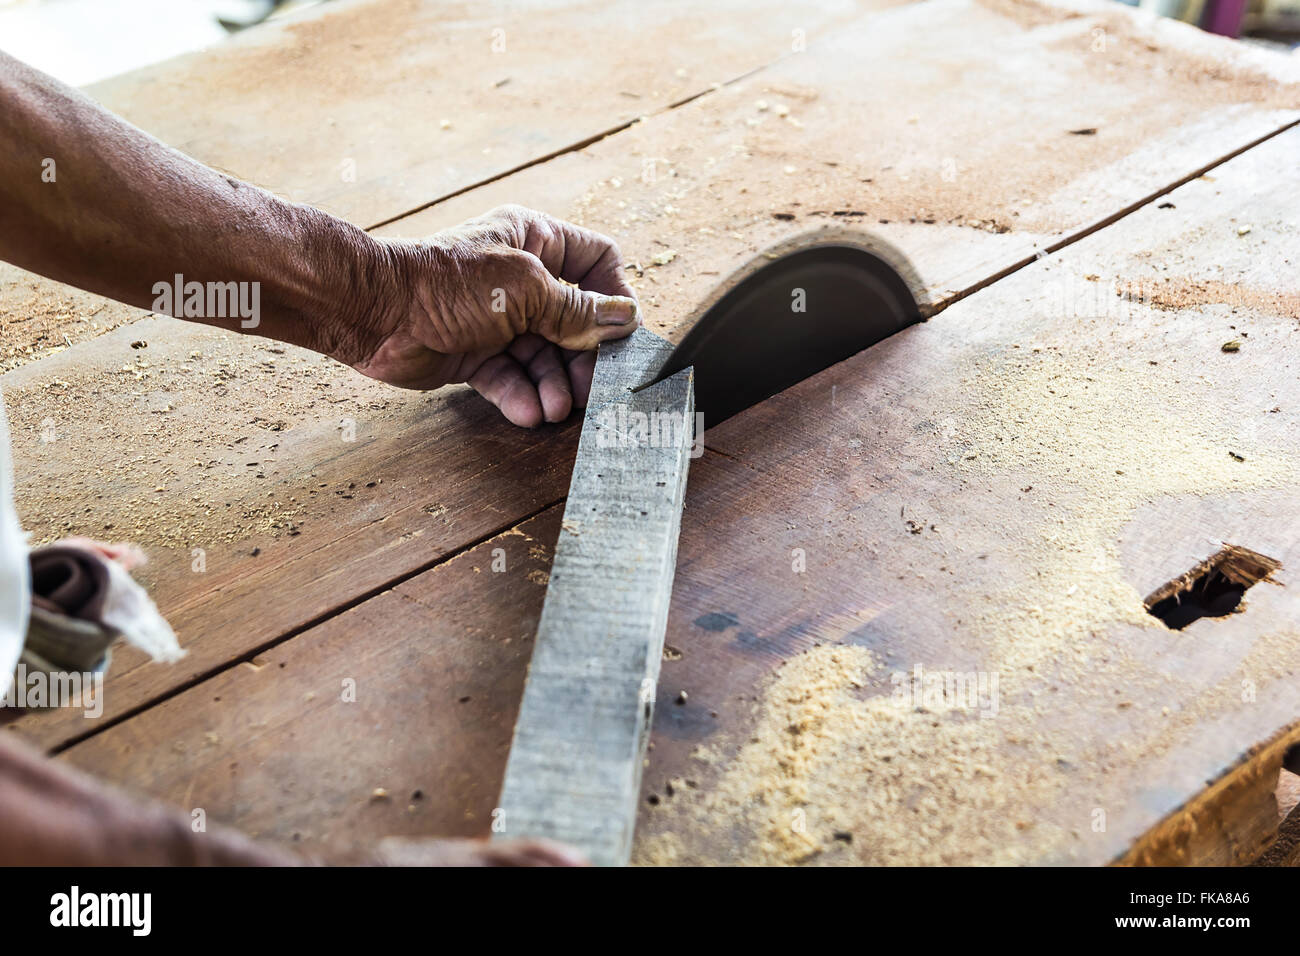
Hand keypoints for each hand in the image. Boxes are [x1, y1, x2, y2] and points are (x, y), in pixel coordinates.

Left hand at [352, 205, 639, 426]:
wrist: (377, 313)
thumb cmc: (447, 284)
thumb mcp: (527, 291)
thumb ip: (577, 310)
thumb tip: (623, 318)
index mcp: (536, 241)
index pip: (597, 260)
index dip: (615, 296)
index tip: (623, 334)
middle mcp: (522, 277)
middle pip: (575, 320)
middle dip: (584, 357)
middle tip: (591, 389)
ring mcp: (498, 317)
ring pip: (544, 355)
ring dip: (553, 384)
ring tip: (555, 407)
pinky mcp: (476, 352)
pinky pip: (510, 376)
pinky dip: (520, 395)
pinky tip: (528, 412)